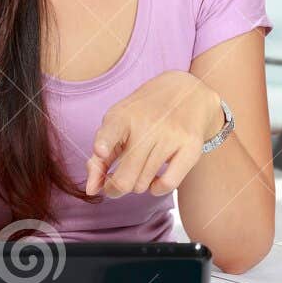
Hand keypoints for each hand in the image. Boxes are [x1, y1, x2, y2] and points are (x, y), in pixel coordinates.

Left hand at [85, 71, 224, 197]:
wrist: (187, 93)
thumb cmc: (144, 114)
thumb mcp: (117, 125)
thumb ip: (100, 157)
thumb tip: (91, 189)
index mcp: (124, 116)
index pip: (112, 130)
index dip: (104, 143)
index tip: (100, 150)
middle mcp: (148, 125)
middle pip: (124, 178)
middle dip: (113, 189)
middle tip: (114, 186)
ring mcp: (171, 137)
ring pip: (143, 184)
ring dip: (135, 186)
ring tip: (137, 173)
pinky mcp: (191, 147)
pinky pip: (168, 184)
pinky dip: (156, 189)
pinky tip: (154, 181)